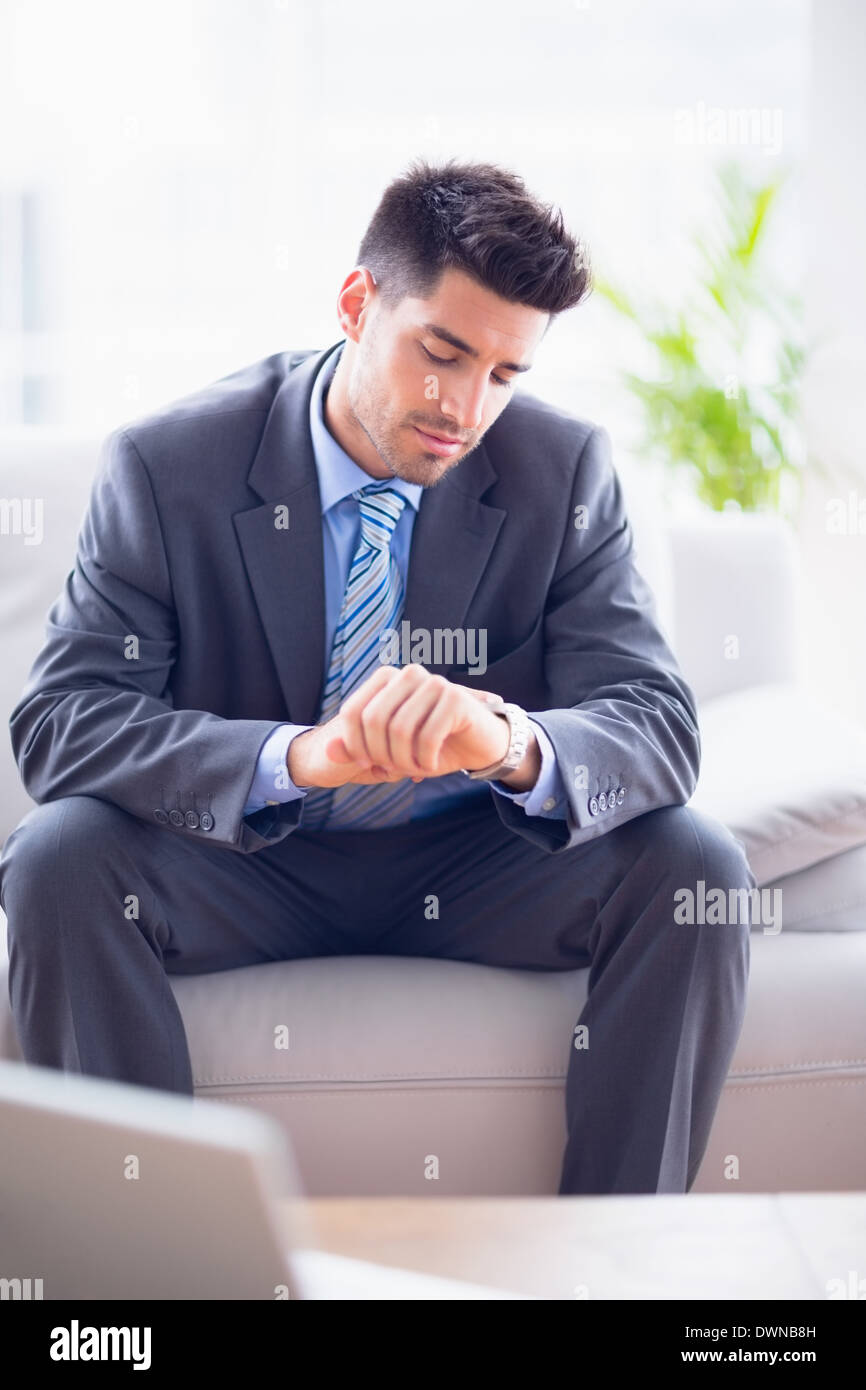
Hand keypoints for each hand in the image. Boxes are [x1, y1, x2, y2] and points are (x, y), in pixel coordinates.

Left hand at [288, 664, 511, 789]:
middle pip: (374, 720)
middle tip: (393, 771)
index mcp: (388, 678)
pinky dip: (425, 759)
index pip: (353, 711)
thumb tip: (329, 750)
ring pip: (400, 730)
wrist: (480, 745)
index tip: (367, 765)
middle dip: (380, 754)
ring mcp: (434, 683)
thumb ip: (357, 749)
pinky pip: (427, 736)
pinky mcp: (456, 698)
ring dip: (404, 760)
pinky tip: (431, 765)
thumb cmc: (432, 745)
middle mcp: (409, 674)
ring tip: (414, 769)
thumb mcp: (389, 751)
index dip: (355, 744)